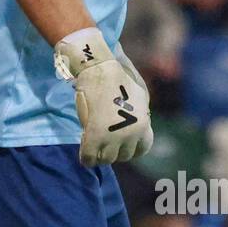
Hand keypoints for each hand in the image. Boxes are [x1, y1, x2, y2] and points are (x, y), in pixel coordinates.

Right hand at [55, 30, 153, 165]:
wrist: (99, 68)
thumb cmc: (118, 76)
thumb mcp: (139, 96)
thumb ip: (138, 114)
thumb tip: (133, 124)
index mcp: (143, 124)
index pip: (141, 150)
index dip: (129, 148)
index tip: (119, 143)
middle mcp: (132, 134)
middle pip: (123, 156)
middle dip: (113, 150)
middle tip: (102, 142)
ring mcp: (114, 136)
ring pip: (106, 159)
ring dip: (99, 154)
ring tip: (92, 147)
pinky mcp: (95, 135)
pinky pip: (90, 157)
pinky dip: (86, 158)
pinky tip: (84, 155)